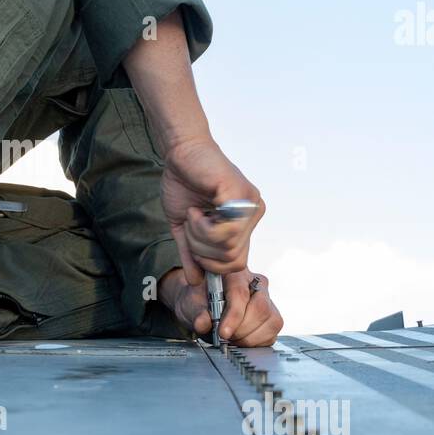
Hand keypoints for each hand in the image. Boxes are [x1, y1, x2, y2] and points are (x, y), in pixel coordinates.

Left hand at [158, 266, 283, 346]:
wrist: (201, 304)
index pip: (240, 294)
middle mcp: (256, 284)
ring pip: (271, 321)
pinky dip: (255, 342)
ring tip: (231, 338)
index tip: (223, 332)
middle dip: (241, 329)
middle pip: (261, 308)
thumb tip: (202, 324)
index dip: (233, 316)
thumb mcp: (191, 303)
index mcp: (235, 274)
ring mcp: (267, 300)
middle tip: (224, 337)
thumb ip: (196, 312)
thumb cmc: (198, 299)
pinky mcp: (271, 317)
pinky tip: (240, 340)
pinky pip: (272, 334)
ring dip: (249, 337)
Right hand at [160, 137, 264, 284]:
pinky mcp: (241, 196)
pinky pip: (226, 231)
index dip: (210, 262)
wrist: (181, 152)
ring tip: (193, 214)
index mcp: (244, 223)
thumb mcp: (184, 228)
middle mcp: (253, 213)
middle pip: (232, 260)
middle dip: (202, 251)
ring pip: (228, 247)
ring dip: (200, 236)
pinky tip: (196, 209)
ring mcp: (251, 204)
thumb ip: (191, 254)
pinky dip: (202, 226)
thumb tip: (195, 282)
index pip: (236, 263)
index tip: (192, 242)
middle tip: (190, 227)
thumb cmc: (184, 183)